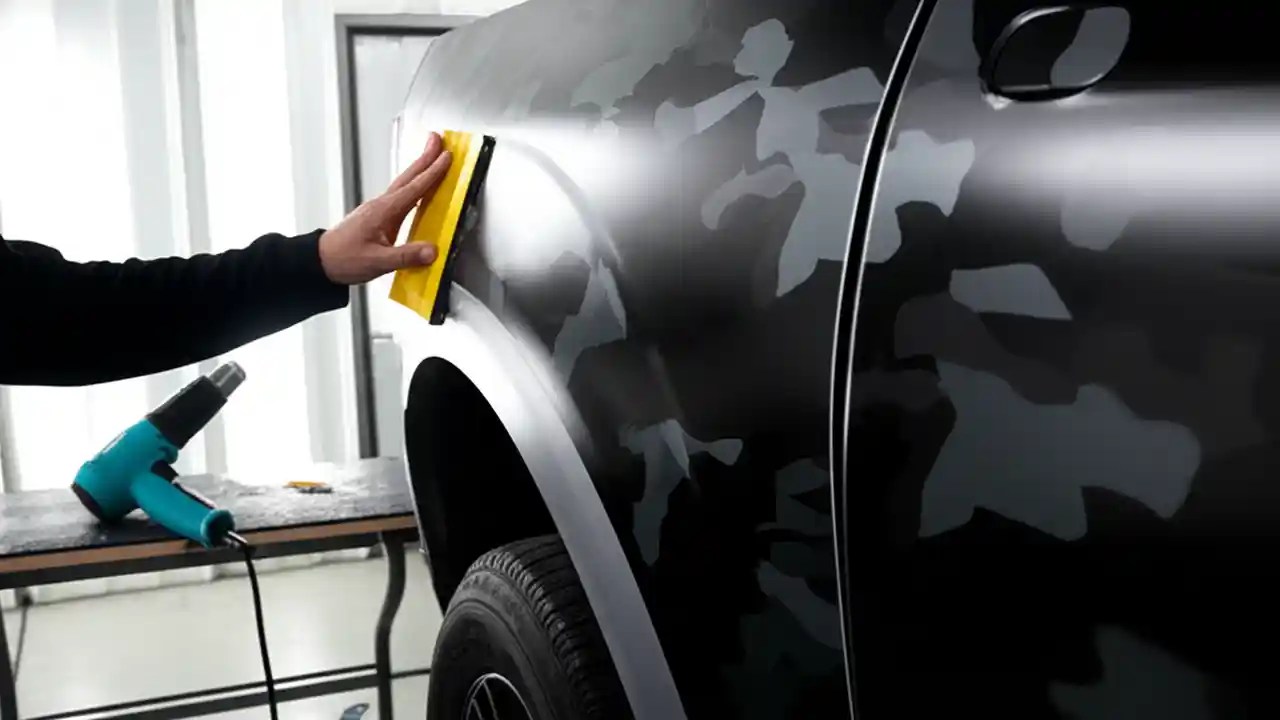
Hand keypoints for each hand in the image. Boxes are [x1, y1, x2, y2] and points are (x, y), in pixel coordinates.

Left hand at [319, 132, 452, 284]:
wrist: (321, 261)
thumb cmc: (344, 259)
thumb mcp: (377, 261)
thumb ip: (406, 256)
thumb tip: (432, 250)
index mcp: (384, 212)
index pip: (414, 188)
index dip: (432, 172)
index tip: (447, 157)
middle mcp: (381, 205)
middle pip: (408, 177)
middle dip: (425, 157)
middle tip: (438, 139)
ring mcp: (378, 209)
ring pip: (404, 184)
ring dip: (419, 169)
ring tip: (432, 158)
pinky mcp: (377, 216)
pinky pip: (400, 196)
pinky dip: (412, 186)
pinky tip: (417, 190)